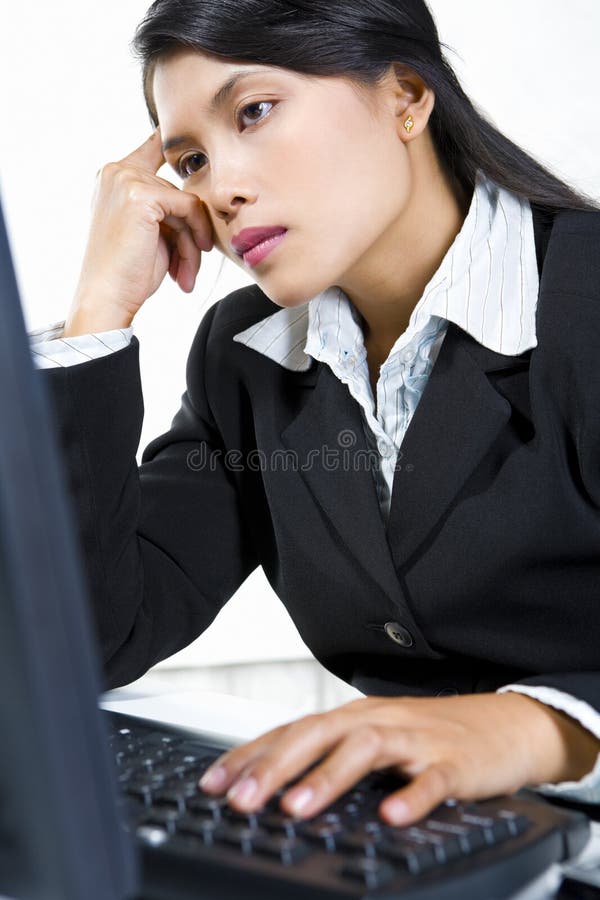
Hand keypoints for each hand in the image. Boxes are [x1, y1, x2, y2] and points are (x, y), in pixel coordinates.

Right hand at [67, 127, 213, 332]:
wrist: (107, 296)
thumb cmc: (128, 272)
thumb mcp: (150, 233)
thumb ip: (168, 210)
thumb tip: (203, 202)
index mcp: (113, 178)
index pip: (151, 148)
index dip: (171, 142)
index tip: (191, 137)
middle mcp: (116, 172)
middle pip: (177, 192)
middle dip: (188, 233)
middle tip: (186, 270)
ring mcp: (127, 180)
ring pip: (186, 203)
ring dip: (191, 243)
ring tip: (184, 275)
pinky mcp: (141, 195)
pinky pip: (189, 207)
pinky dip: (195, 236)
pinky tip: (186, 267)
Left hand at [199, 692, 598, 825]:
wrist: (503, 724)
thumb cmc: (430, 736)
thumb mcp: (375, 741)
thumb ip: (331, 759)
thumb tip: (273, 788)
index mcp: (353, 716)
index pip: (292, 730)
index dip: (251, 755)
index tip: (212, 783)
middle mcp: (377, 720)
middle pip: (319, 733)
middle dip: (275, 766)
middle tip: (240, 799)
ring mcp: (416, 738)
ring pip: (365, 749)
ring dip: (328, 777)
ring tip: (297, 808)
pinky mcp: (454, 762)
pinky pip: (431, 778)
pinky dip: (410, 796)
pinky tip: (391, 816)